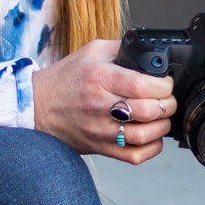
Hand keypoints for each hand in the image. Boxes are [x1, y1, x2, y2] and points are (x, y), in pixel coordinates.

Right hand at [32, 38, 174, 164]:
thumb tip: (148, 52)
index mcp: (99, 78)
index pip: (141, 84)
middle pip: (149, 111)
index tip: (165, 83)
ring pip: (146, 135)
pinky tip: (151, 136)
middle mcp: (100, 105)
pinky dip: (152, 148)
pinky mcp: (100, 148)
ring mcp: (100, 130)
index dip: (163, 85)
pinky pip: (135, 156)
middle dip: (168, 104)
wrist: (36, 106)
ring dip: (162, 126)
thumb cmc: (64, 79)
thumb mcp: (90, 52)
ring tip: (161, 117)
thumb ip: (120, 49)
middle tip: (167, 99)